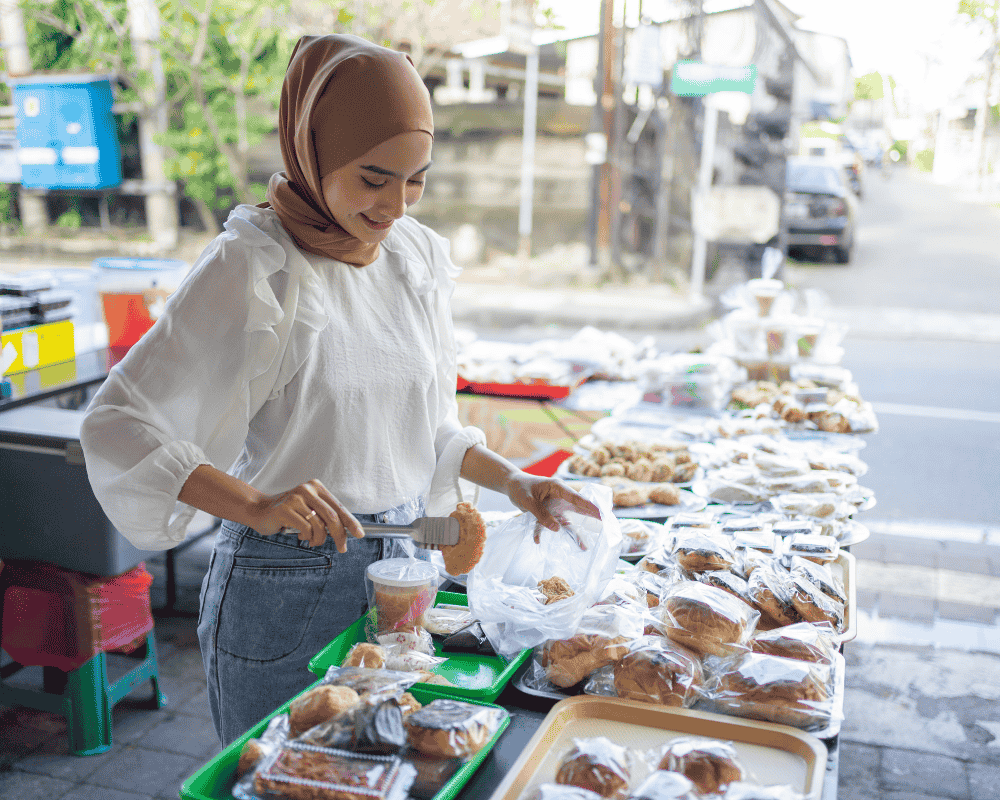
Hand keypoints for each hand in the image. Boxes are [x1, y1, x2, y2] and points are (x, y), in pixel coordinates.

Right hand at [250, 479, 364, 552]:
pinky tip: (300, 536)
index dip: (351, 522)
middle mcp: (307, 489)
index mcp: (316, 487)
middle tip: (342, 547)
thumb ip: (325, 516)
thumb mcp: (309, 509)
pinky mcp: (285, 509)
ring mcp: (295, 498)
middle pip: (332, 516)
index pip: (339, 506)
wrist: (259, 510)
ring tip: (313, 541)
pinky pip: (306, 529)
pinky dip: (307, 537)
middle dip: (340, 535)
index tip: (359, 534)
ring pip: (319, 525)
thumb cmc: (287, 513)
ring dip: (319, 539)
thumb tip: (345, 531)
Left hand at [503, 471, 601, 543]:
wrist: (512, 485)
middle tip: (605, 525)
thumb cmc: (520, 488)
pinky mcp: (548, 513)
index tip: (601, 513)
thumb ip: (541, 514)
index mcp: (557, 488)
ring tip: (583, 547)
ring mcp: (555, 505)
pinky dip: (545, 533)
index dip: (589, 506)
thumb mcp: (528, 501)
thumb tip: (557, 529)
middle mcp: (559, 497)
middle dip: (590, 517)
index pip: (576, 498)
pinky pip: (551, 524)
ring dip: (573, 533)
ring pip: (567, 520)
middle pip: (578, 508)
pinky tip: (538, 541)